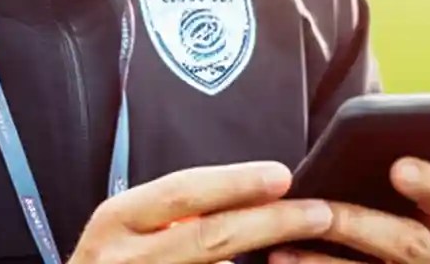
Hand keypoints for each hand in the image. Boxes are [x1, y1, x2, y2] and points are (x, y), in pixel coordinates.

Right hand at [67, 161, 334, 263]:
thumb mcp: (125, 229)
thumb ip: (172, 214)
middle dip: (271, 223)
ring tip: (305, 248)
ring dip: (264, 261)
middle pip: (211, 237)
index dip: (236, 182)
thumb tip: (247, 199)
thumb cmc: (110, 263)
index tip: (283, 176)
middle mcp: (124, 258)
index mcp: (116, 220)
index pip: (183, 193)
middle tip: (319, 213)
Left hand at [269, 158, 429, 263]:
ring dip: (325, 262)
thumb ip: (369, 178)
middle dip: (360, 224)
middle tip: (321, 212)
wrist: (357, 255)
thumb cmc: (361, 222)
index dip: (428, 182)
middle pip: (411, 242)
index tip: (397, 167)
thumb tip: (338, 147)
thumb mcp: (375, 199)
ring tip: (279, 249)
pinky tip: (279, 262)